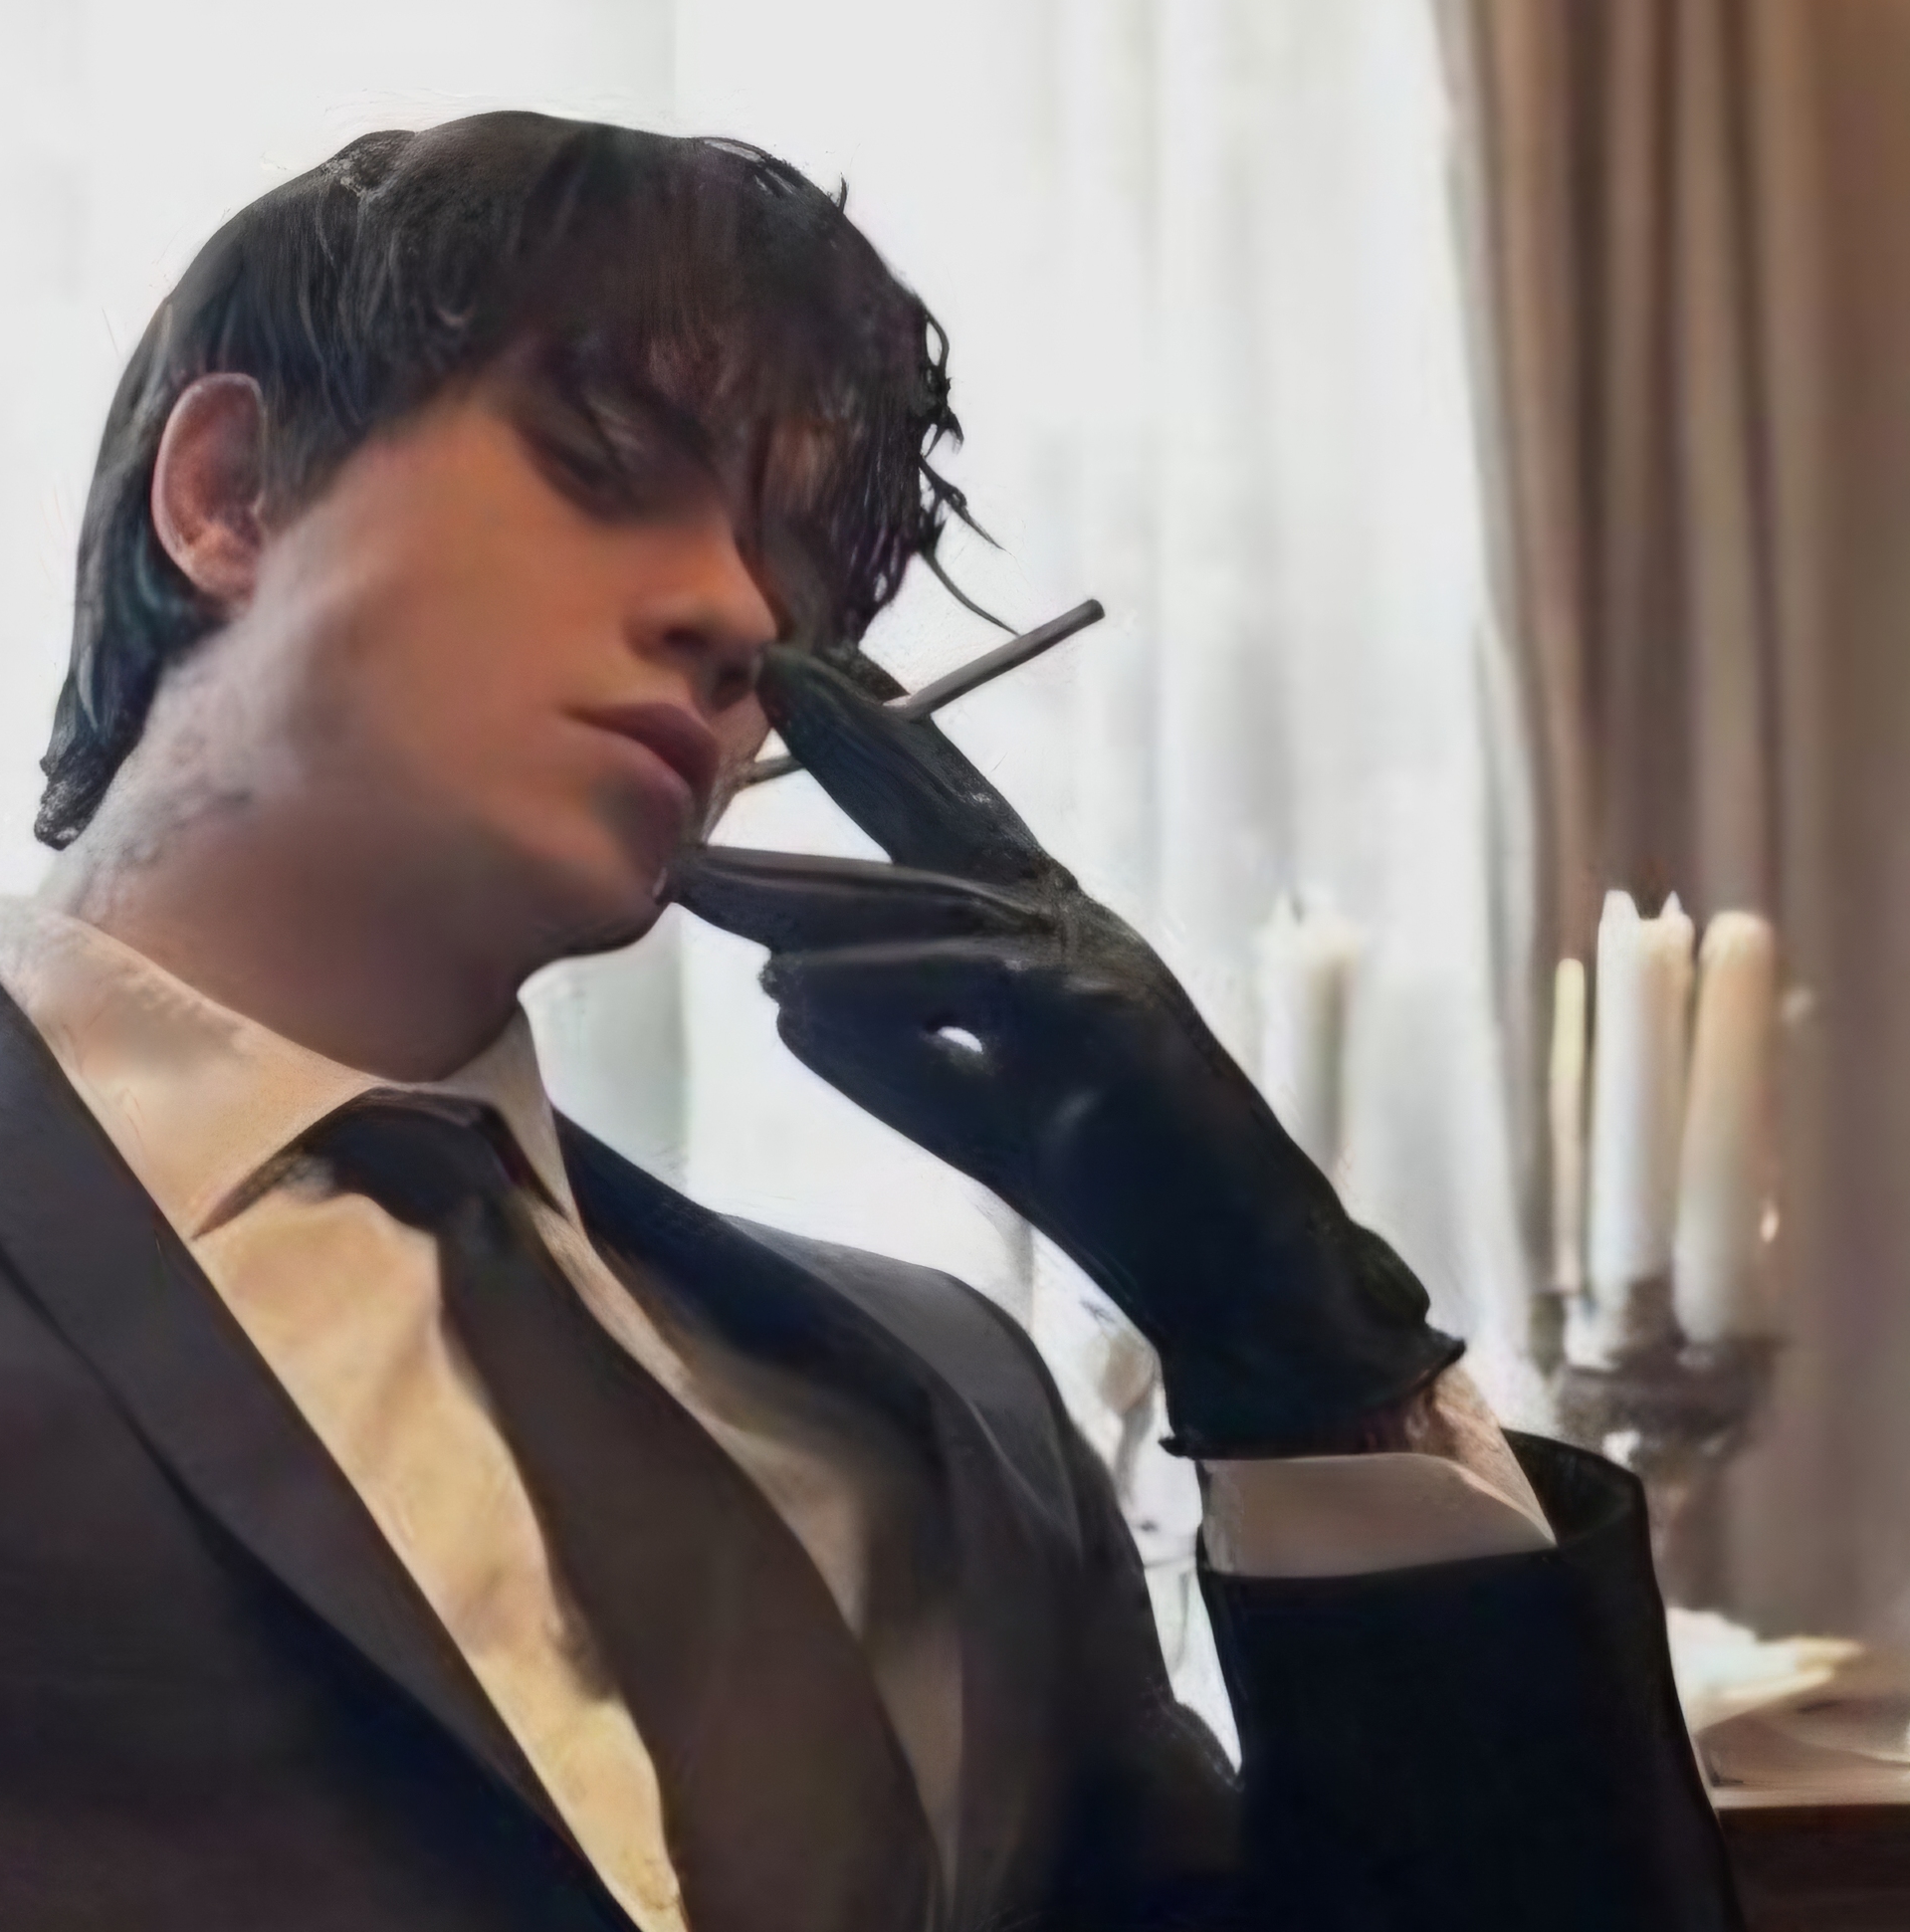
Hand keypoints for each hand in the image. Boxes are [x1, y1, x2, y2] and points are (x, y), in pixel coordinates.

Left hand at [674, 647, 1460, 1457]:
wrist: (1234, 1266)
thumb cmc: (1124, 1189)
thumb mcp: (978, 1116)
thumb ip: (892, 1057)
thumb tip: (784, 1004)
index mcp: (1040, 942)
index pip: (948, 830)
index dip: (879, 753)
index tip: (808, 682)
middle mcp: (1069, 927)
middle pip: (941, 824)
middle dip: (855, 746)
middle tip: (770, 666)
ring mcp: (1092, 962)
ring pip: (930, 905)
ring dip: (808, 892)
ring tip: (698, 877)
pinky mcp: (1104, 1018)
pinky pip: (968, 985)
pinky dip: (875, 982)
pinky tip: (789, 982)